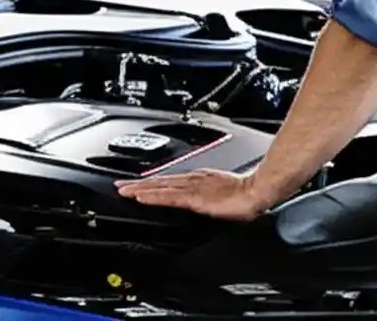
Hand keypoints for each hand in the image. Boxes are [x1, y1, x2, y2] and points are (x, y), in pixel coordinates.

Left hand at [115, 169, 274, 221]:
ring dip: (140, 189)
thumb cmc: (246, 192)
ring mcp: (192, 187)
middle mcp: (192, 179)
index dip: (151, 182)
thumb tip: (208, 198)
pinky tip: (142, 197)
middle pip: (159, 182)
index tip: (136, 184)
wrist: (257, 191)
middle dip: (138, 184)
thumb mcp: (224, 191)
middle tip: (120, 186)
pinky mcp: (194, 198)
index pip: (169, 180)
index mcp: (199, 178)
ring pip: (160, 187)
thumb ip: (212, 194)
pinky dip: (153, 196)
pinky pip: (169, 197)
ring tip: (124, 191)